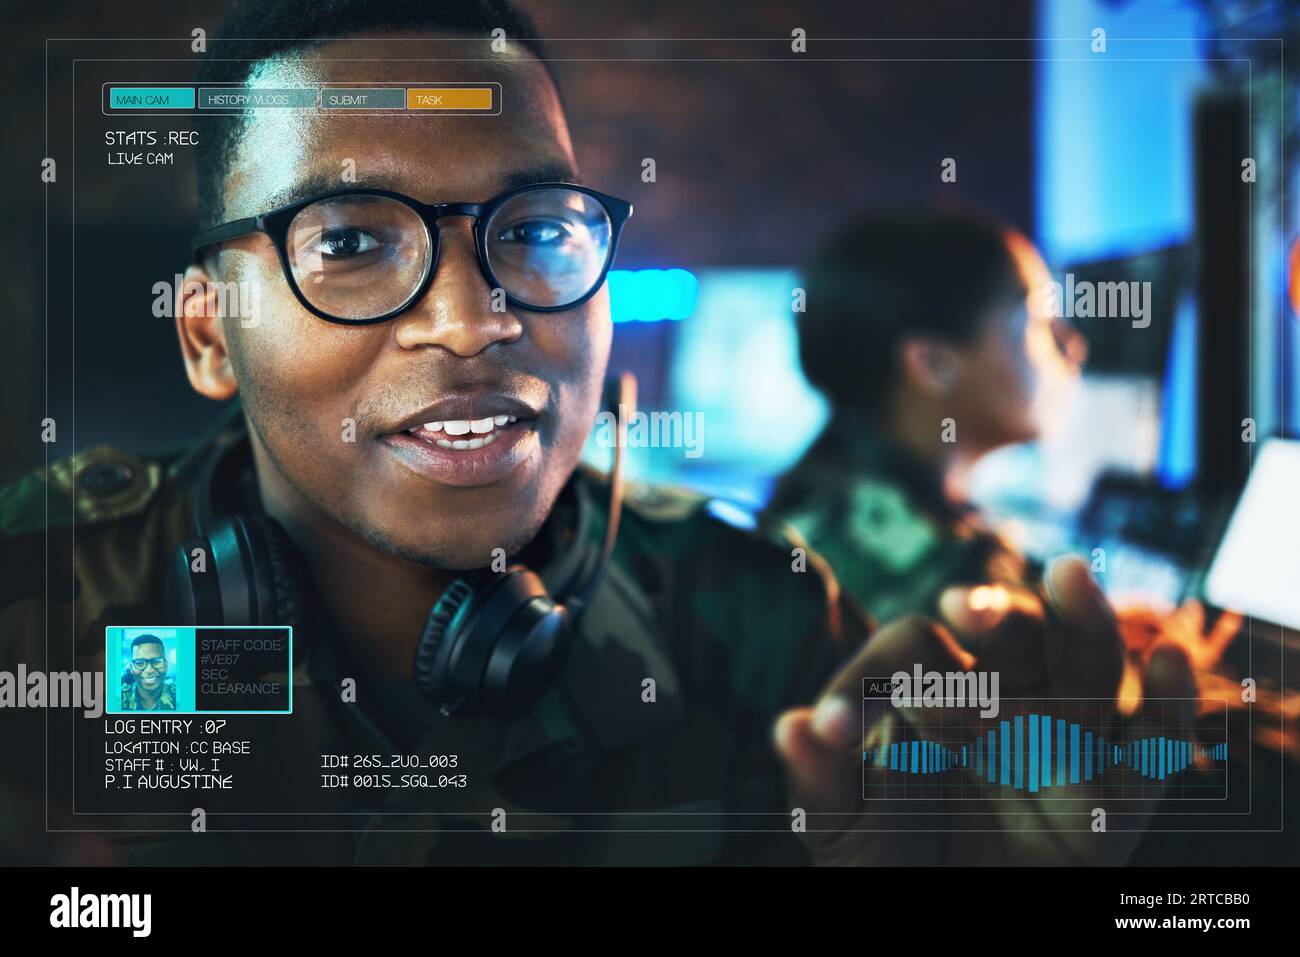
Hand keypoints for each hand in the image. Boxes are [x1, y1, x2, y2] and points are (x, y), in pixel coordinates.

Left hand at [774, 556, 1195, 864]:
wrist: (951, 931)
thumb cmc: (889, 867)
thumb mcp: (843, 829)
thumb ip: (819, 779)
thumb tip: (787, 726)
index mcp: (932, 693)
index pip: (912, 651)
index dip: (871, 681)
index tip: (832, 729)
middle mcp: (1004, 698)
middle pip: (1011, 631)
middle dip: (992, 613)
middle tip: (963, 610)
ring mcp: (1065, 736)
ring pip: (1085, 659)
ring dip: (1081, 616)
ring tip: (1068, 575)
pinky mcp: (1117, 793)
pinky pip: (1151, 741)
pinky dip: (1167, 700)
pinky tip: (1167, 656)